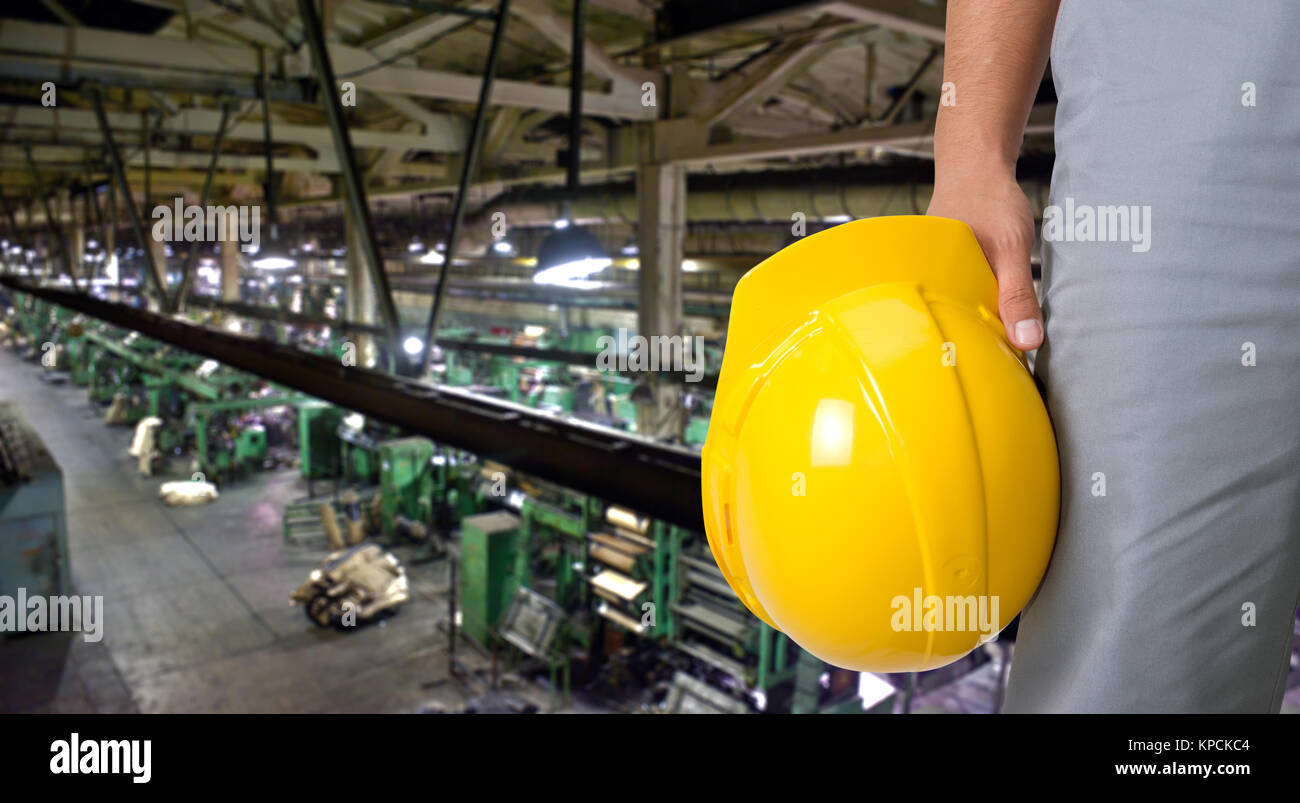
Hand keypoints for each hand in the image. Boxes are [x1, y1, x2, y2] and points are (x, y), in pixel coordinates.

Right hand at [927, 172, 1042, 350]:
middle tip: (999, 359)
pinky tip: (994, 310)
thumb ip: (1018, 294)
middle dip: (972, 342)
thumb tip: (1028, 343)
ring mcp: (934, 278)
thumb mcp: (1011, 249)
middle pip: (948, 327)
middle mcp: (923, 283)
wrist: (978, 166)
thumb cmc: (989, 200)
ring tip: (998, 341)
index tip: (988, 370)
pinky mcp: (947, 275)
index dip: (962, 352)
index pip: (941, 331)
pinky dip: (978, 307)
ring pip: (956, 314)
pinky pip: (961, 300)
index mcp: (925, 283)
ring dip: (977, 324)